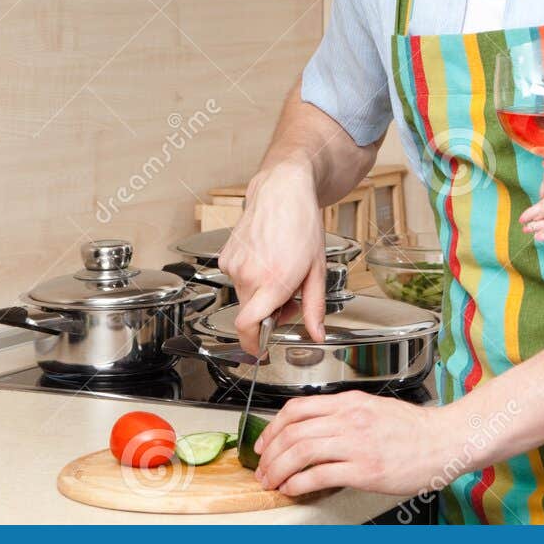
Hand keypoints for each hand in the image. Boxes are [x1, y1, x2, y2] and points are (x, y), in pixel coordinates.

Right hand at [217, 160, 328, 353]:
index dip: (252, 345)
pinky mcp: (225, 257)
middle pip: (252, 314)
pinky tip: (266, 258)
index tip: (259, 351)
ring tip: (280, 269)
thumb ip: (315, 307)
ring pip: (245, 297)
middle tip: (292, 294)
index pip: (249, 327)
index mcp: (274, 282)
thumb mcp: (318, 270)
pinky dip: (252, 278)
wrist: (282, 191)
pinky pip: (238, 279)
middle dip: (272, 312)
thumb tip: (317, 334)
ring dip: (262, 293)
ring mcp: (234, 265)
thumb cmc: (302, 225)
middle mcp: (249, 275)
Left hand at [253, 392, 461, 496]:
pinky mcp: (364, 469)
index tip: (265, 443)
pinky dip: (298, 483)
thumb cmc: (415, 429)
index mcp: (350, 402)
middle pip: (292, 431)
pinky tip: (294, 488)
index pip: (297, 408)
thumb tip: (315, 429)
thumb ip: (345, 415)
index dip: (273, 428)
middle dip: (270, 453)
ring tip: (273, 482)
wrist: (445, 441)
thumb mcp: (374, 409)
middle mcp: (349, 419)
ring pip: (300, 451)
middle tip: (263, 469)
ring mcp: (356, 444)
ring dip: (278, 470)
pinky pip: (318, 474)